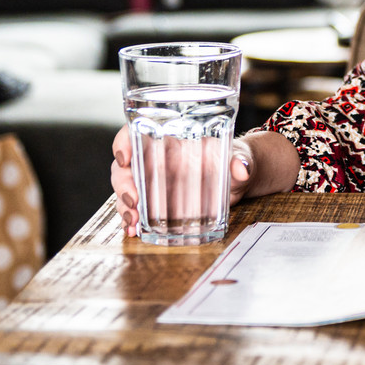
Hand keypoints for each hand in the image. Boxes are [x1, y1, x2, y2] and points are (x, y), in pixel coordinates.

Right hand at [110, 126, 258, 238]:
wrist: (241, 179)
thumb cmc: (237, 159)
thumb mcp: (241, 157)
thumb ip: (241, 161)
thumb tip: (242, 169)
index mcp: (171, 141)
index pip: (136, 134)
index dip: (123, 143)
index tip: (124, 158)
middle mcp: (158, 159)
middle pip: (125, 167)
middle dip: (123, 184)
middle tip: (134, 200)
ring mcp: (156, 181)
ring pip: (127, 189)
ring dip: (124, 205)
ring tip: (133, 222)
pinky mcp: (160, 201)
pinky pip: (138, 208)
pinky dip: (132, 219)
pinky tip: (134, 230)